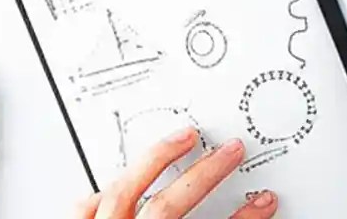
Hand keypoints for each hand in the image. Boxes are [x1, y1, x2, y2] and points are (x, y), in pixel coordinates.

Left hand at [73, 129, 276, 218]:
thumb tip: (242, 215)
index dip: (242, 218)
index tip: (262, 203)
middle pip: (170, 204)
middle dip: (207, 174)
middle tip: (231, 151)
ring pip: (125, 192)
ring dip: (158, 160)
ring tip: (183, 136)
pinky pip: (84, 210)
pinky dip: (102, 193)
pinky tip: (117, 181)